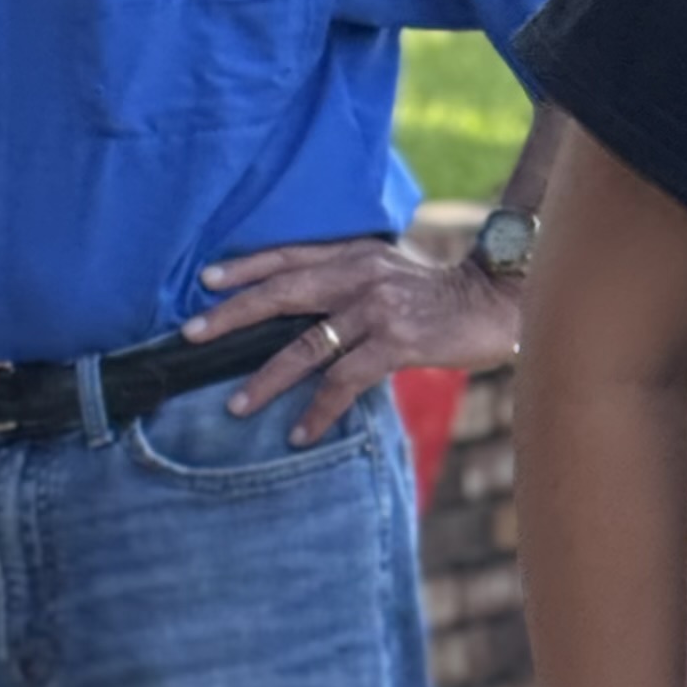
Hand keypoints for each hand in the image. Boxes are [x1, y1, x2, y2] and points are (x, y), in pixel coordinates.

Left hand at [188, 231, 520, 447]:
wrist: (495, 304)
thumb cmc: (435, 295)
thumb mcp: (386, 272)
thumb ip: (344, 281)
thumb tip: (291, 308)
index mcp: (353, 254)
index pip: (287, 256)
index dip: (245, 268)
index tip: (205, 282)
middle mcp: (359, 275)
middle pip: (282, 293)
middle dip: (232, 316)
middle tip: (191, 335)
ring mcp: (377, 310)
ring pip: (305, 346)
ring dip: (267, 379)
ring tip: (237, 405)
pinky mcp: (395, 344)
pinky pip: (343, 382)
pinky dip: (318, 411)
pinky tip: (299, 433)